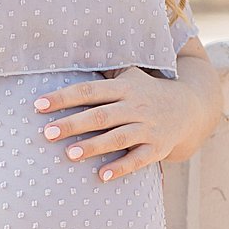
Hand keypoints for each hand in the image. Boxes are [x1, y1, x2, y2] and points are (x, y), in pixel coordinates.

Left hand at [34, 61, 219, 182]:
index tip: (39, 105)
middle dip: (73, 124)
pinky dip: (121, 167)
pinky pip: (138, 159)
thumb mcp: (130, 75)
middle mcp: (136, 106)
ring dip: (93, 146)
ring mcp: (148, 128)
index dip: (64, 97)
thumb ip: (105, 71)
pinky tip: (101, 176)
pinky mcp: (158, 148)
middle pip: (101, 115)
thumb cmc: (147, 92)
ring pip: (118, 137)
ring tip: (69, 154)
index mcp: (125, 88)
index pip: (89, 91)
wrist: (190, 108)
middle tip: (47, 132)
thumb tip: (72, 52)